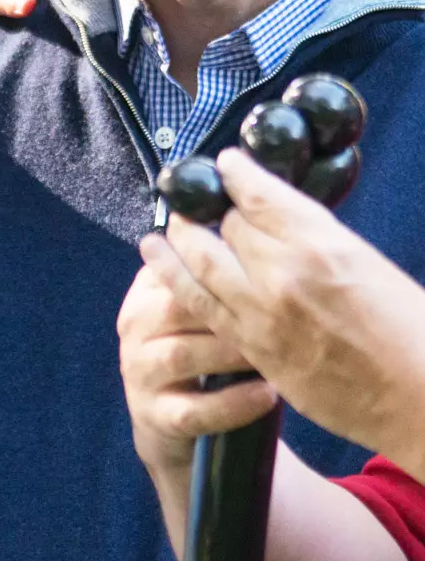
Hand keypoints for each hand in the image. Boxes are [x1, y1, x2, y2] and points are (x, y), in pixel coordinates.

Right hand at [117, 259, 277, 472]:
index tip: (268, 266)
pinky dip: (232, 404)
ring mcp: (140, 373)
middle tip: (282, 312)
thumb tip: (263, 220)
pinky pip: (193, 410)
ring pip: (182, 356)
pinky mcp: (155, 416)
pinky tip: (268, 396)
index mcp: (149, 291)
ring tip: (276, 354)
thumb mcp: (202, 307)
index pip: (178, 265)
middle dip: (229, 310)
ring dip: (232, 354)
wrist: (175, 420)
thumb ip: (218, 273)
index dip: (220, 264)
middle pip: (175, 308)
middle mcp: (135, 327)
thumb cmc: (207, 350)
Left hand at [152, 149, 424, 473]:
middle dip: (204, 211)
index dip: (236, 174)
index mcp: (322, 244)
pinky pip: (200, 306)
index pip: (258, 195)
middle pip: (222, 227)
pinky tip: (161, 265)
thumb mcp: (371, 266)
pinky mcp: (251, 347)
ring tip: (162, 227)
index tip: (225, 164)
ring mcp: (261, 313)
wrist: (416, 396)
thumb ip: (318, 243)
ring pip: (198, 264)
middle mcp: (284, 274)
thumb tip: (280, 223)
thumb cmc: (410, 330)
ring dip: (175, 241)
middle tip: (191, 200)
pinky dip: (175, 280)